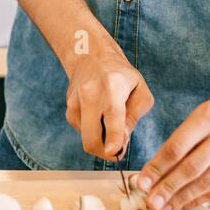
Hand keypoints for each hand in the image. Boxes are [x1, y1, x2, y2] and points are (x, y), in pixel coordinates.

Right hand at [65, 46, 153, 160]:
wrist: (91, 57)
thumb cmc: (121, 75)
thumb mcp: (140, 90)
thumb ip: (135, 116)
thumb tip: (122, 141)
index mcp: (113, 86)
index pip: (112, 115)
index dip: (113, 137)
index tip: (113, 152)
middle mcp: (90, 94)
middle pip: (91, 137)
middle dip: (105, 153)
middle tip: (118, 152)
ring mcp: (75, 102)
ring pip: (86, 138)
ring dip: (101, 142)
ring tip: (111, 126)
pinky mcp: (69, 109)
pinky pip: (82, 132)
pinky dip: (93, 132)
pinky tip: (100, 117)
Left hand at [136, 90, 209, 209]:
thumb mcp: (195, 119)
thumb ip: (176, 145)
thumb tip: (151, 176)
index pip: (178, 147)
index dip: (157, 168)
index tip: (141, 183)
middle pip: (192, 167)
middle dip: (168, 188)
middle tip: (150, 202)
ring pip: (206, 182)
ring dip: (181, 198)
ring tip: (163, 208)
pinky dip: (198, 199)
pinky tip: (182, 205)